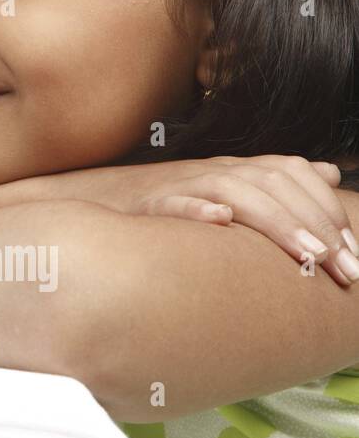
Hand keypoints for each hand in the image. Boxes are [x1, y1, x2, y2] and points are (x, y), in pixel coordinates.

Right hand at [50, 155, 358, 286]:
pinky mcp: (148, 204)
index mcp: (236, 168)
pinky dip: (198, 208)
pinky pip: (175, 201)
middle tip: (345, 270)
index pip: (292, 173)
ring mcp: (181, 183)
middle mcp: (214, 170)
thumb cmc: (172, 202)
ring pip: (236, 192)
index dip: (327, 208)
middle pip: (274, 185)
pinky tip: (220, 221)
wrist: (103, 201)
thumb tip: (330, 171)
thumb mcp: (231, 186)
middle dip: (316, 226)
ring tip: (308, 255)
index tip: (352, 254)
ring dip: (277, 222)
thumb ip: (278, 181)